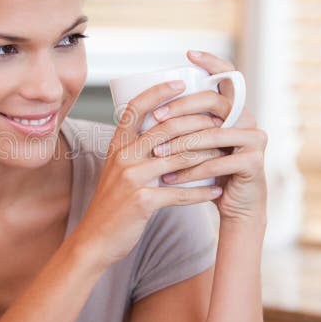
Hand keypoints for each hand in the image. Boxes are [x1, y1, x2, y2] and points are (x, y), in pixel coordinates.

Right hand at [73, 80, 225, 267]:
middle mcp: (123, 157)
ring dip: (207, 155)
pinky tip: (217, 190)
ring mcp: (132, 178)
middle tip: (219, 122)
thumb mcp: (117, 170)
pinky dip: (202, 192)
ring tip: (225, 154)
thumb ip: (136, 151)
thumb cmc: (111, 204)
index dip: (158, 92)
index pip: (136, 108)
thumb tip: (164, 131)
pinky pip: (180, 192)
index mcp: (117, 146)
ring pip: (179, 158)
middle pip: (166, 128)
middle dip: (197, 123)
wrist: (95, 239)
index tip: (179, 82)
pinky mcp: (142, 201)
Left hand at [148, 50, 267, 225]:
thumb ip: (186, 121)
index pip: (228, 77)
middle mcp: (249, 118)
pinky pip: (217, 163)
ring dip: (180, 145)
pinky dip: (191, 172)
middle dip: (182, 108)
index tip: (188, 54)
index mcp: (235, 109)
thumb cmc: (209, 171)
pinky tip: (171, 179)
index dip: (212, 62)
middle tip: (156, 119)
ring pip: (212, 135)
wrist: (235, 205)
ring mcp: (255, 139)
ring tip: (156, 154)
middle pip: (215, 102)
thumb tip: (145, 100)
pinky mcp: (254, 162)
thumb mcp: (196, 142)